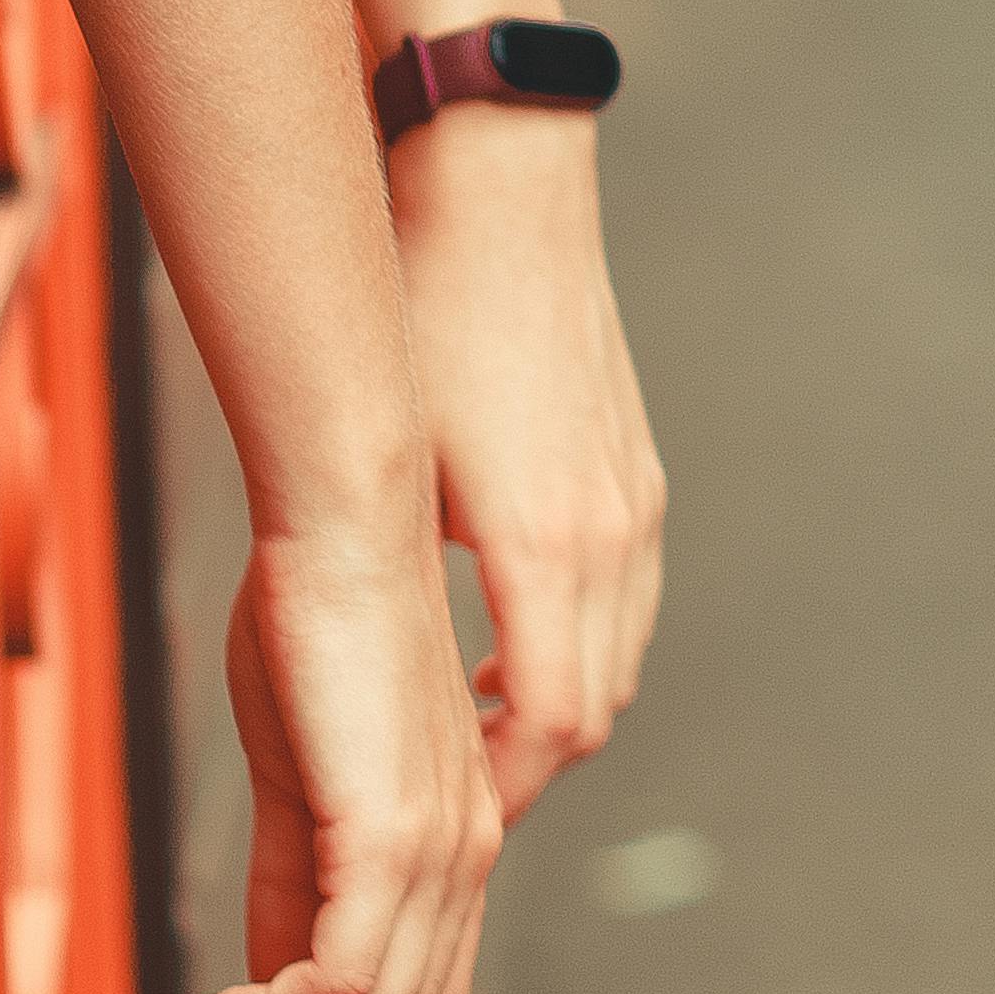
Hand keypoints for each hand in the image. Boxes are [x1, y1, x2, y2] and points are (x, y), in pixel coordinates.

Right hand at [170, 505, 503, 993]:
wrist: (342, 516)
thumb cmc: (314, 610)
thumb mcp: (296, 756)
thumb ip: (292, 861)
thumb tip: (269, 964)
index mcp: (455, 826)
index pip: (421, 978)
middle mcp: (467, 848)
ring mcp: (439, 847)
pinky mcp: (391, 835)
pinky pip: (341, 980)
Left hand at [392, 102, 665, 821]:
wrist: (499, 185)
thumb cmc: (423, 307)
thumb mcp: (388, 447)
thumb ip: (392, 564)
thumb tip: (356, 665)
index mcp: (545, 539)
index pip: (552, 725)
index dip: (500, 783)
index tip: (443, 807)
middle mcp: (612, 531)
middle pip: (591, 710)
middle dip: (521, 760)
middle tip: (443, 783)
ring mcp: (635, 500)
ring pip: (616, 658)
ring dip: (551, 703)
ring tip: (470, 715)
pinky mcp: (637, 469)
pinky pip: (623, 597)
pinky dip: (575, 638)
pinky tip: (510, 629)